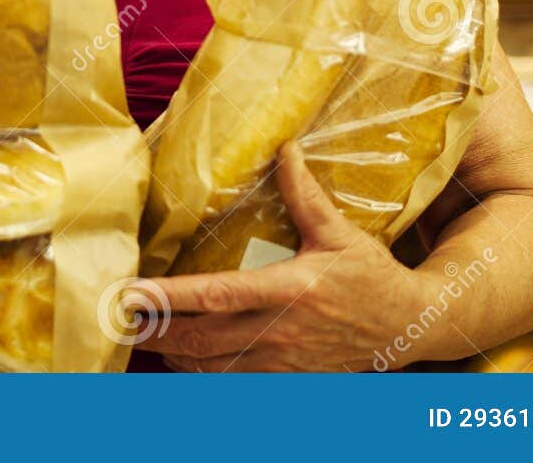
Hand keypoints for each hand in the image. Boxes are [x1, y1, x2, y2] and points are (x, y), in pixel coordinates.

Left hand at [131, 142, 429, 371]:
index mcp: (291, 290)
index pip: (219, 294)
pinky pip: (236, 384)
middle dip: (159, 329)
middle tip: (123, 316)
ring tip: (145, 334)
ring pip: (214, 367)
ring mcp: (284, 362)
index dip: (173, 296)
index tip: (134, 292)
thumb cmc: (373, 276)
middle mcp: (281, 331)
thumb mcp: (339, 233)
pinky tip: (184, 358)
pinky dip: (203, 374)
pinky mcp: (289, 379)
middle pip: (204, 337)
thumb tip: (283, 147)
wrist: (409, 328)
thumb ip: (304, 194)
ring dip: (175, 353)